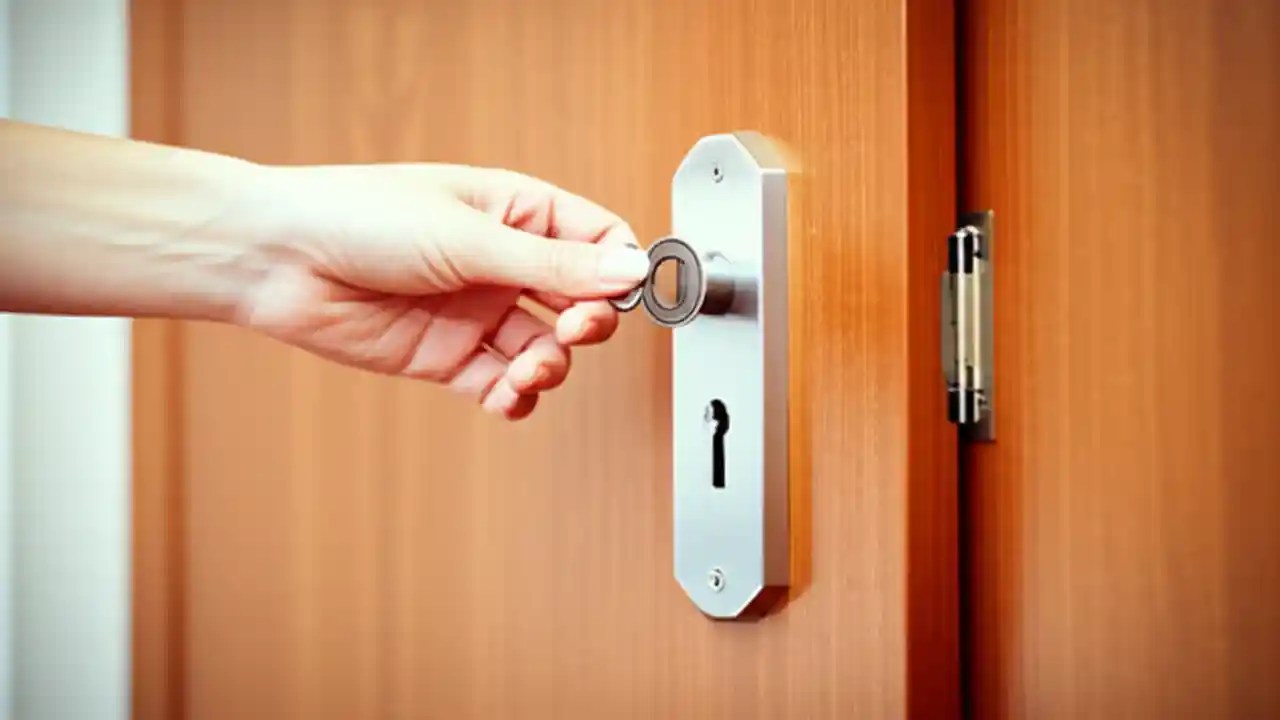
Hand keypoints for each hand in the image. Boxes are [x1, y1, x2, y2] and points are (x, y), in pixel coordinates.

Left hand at [236, 164, 649, 419]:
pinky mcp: (447, 356)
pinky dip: (515, 397)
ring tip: (530, 370)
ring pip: (544, 349)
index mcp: (515, 211)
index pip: (597, 239)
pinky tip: (508, 396)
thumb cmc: (359, 216)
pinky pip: (500, 384)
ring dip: (550, 366)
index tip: (628, 294)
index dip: (621, 268)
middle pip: (578, 299)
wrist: (277, 259)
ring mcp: (476, 312)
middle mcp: (501, 262)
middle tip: (575, 330)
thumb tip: (629, 270)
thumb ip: (553, 262)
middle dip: (587, 322)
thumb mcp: (469, 236)